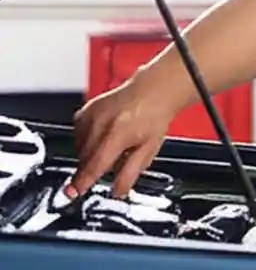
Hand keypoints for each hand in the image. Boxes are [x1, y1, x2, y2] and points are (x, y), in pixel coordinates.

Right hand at [68, 77, 176, 198]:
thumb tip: (117, 192)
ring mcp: (90, 114)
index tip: (72, 193)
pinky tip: (104, 136)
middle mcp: (101, 121)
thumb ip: (130, 173)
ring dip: (91, 154)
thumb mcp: (149, 150)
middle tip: (114, 160)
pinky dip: (87, 142)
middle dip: (94, 167)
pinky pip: (78, 136)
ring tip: (113, 144)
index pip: (96, 163)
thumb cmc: (154, 118)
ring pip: (80, 148)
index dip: (83, 181)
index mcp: (119, 132)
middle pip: (85, 158)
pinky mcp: (83, 111)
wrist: (152, 92)